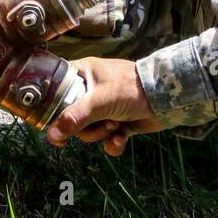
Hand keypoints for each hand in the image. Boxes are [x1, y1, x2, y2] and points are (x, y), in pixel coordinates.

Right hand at [45, 56, 164, 156]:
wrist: (167, 100)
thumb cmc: (132, 88)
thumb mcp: (99, 100)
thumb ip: (74, 117)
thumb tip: (51, 136)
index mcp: (83, 74)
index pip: (56, 89)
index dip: (51, 107)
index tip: (50, 122)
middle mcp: (90, 90)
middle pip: (71, 118)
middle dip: (87, 126)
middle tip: (102, 120)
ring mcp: (104, 108)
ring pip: (88, 132)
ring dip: (102, 133)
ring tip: (117, 124)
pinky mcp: (118, 123)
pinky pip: (105, 140)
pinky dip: (113, 142)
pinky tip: (122, 137)